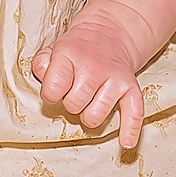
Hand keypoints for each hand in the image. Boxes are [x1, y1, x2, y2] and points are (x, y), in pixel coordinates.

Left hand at [30, 18, 144, 149]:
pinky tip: (126, 143)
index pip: (53, 88)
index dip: (50, 95)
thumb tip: (44, 77)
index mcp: (70, 55)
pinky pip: (134, 113)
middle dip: (70, 104)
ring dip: (89, 115)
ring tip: (89, 103)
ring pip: (95, 117)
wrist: (109, 33)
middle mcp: (93, 67)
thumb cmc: (76, 49)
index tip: (54, 91)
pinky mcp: (131, 88)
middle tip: (73, 93)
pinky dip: (130, 130)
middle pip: (73, 105)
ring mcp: (114, 78)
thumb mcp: (53, 49)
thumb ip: (41, 64)